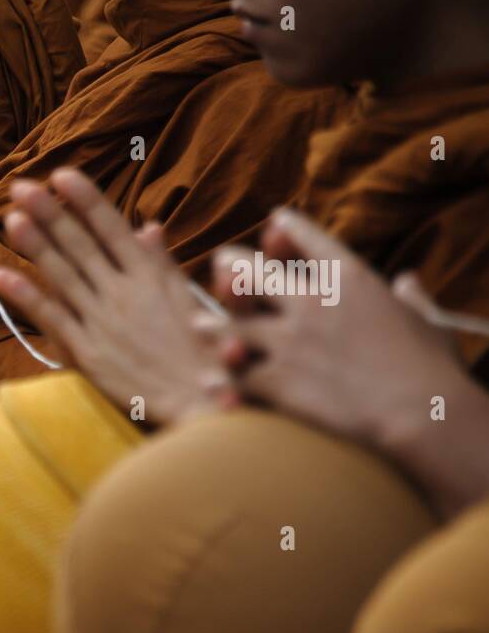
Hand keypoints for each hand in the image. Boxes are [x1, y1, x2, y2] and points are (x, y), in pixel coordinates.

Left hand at [0, 168, 234, 426]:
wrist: (204, 401)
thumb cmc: (203, 349)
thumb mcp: (188, 298)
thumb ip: (162, 262)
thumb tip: (148, 226)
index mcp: (150, 275)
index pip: (112, 227)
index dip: (84, 199)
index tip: (61, 174)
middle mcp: (123, 292)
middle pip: (80, 244)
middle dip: (49, 212)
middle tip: (21, 185)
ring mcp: (103, 321)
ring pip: (62, 274)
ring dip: (34, 244)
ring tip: (11, 216)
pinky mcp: (88, 352)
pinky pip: (52, 317)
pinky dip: (25, 295)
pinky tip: (1, 274)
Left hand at [213, 209, 467, 447]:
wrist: (419, 412)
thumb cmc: (432, 368)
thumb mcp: (426, 319)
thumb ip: (411, 297)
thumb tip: (408, 281)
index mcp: (350, 279)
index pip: (310, 239)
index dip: (289, 227)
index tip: (275, 221)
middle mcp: (310, 302)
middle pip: (255, 273)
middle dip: (234, 265)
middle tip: (222, 264)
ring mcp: (288, 340)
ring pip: (232, 324)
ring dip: (214, 323)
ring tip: (199, 323)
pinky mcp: (277, 378)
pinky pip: (235, 375)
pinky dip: (221, 377)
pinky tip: (208, 377)